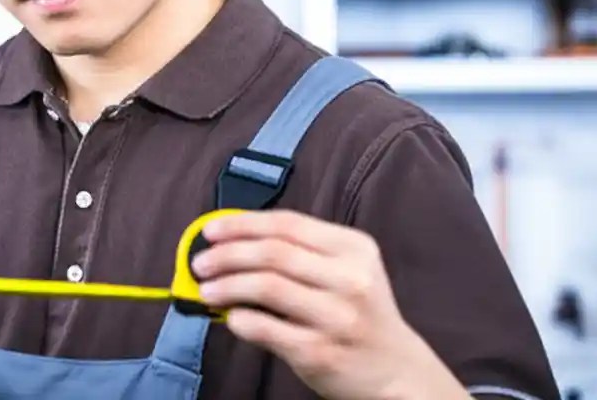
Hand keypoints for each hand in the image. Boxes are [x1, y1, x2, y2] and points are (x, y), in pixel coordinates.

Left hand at [192, 210, 467, 399]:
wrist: (397, 372)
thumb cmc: (359, 313)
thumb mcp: (346, 270)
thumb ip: (300, 253)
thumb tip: (229, 243)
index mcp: (354, 248)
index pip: (287, 224)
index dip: (241, 224)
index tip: (209, 231)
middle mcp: (350, 278)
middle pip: (273, 253)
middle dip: (227, 255)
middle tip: (199, 264)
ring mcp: (337, 316)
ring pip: (266, 286)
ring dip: (226, 285)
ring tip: (205, 291)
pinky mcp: (321, 351)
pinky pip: (266, 328)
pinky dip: (241, 320)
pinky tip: (231, 319)